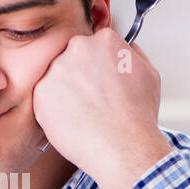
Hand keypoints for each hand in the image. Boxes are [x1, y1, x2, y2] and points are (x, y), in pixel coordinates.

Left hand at [31, 28, 171, 188]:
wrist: (123, 148)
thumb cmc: (137, 116)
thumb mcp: (149, 74)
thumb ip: (132, 53)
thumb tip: (124, 48)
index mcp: (104, 40)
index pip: (92, 44)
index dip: (97, 66)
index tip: (99, 81)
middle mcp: (77, 49)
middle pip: (71, 58)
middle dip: (78, 76)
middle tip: (92, 100)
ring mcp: (56, 70)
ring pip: (56, 78)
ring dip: (65, 93)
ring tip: (84, 113)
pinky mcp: (40, 94)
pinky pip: (45, 99)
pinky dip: (55, 111)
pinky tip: (74, 122)